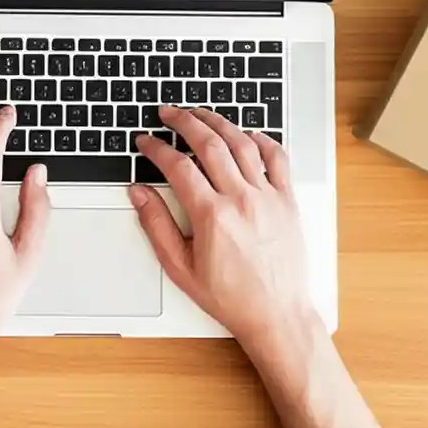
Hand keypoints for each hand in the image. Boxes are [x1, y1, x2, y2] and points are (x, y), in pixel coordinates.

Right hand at [128, 106, 315, 346]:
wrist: (276, 314)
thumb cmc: (231, 297)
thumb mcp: (180, 268)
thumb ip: (157, 226)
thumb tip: (140, 194)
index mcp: (212, 216)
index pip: (178, 166)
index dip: (157, 148)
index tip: (146, 141)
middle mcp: (242, 200)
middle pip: (209, 143)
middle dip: (184, 122)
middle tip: (169, 113)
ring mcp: (268, 197)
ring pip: (242, 143)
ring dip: (219, 123)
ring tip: (201, 114)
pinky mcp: (288, 201)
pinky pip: (277, 158)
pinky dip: (262, 140)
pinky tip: (248, 134)